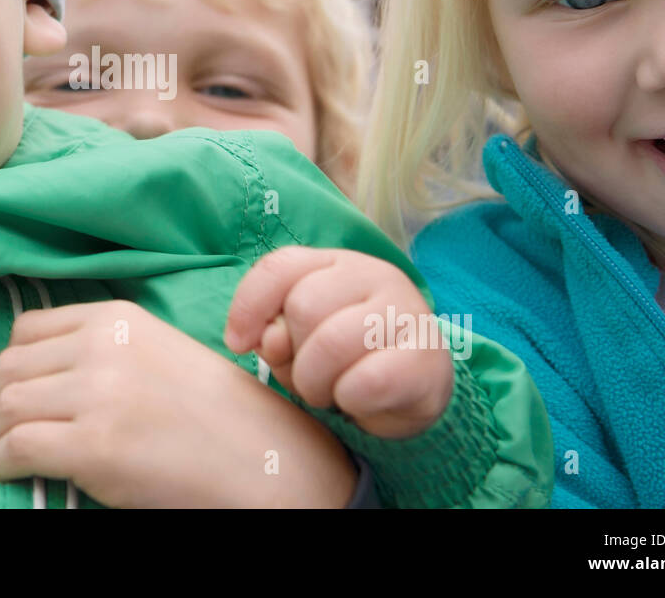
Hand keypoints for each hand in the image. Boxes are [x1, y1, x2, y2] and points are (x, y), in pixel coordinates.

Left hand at [0, 300, 355, 506]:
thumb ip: (104, 352)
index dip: (6, 369)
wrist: (265, 460)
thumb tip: (40, 382)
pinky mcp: (94, 444)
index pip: (28, 330)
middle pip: (7, 367)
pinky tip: (9, 474)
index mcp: (117, 318)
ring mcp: (97, 393)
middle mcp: (102, 345)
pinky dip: (1, 462)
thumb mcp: (158, 355)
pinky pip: (17, 446)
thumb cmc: (216, 417)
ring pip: (4, 405)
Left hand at [224, 247, 453, 438]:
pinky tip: (359, 401)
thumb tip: (268, 339)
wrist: (415, 391)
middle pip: (303, 306)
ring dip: (317, 383)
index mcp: (337, 263)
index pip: (280, 266)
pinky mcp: (427, 357)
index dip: (249, 305)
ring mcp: (406, 311)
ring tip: (331, 392)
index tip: (237, 342)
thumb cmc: (346, 360)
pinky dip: (349, 400)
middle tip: (310, 377)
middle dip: (293, 355)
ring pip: (331, 343)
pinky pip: (367, 381)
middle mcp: (375, 275)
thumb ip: (276, 333)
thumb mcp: (300, 342)